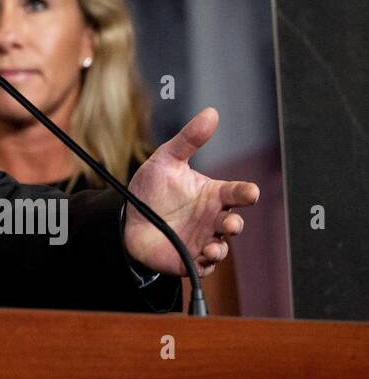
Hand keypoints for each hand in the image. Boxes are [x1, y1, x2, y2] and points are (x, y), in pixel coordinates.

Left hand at [123, 108, 259, 277]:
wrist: (128, 219)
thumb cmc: (152, 189)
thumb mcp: (166, 160)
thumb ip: (189, 139)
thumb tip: (211, 113)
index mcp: (213, 195)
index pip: (237, 193)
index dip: (246, 193)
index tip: (250, 192)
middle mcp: (213, 218)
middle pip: (234, 224)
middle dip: (235, 225)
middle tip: (229, 224)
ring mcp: (204, 240)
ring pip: (222, 247)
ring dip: (220, 247)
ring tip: (212, 246)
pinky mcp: (191, 258)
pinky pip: (206, 265)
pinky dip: (206, 262)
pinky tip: (201, 256)